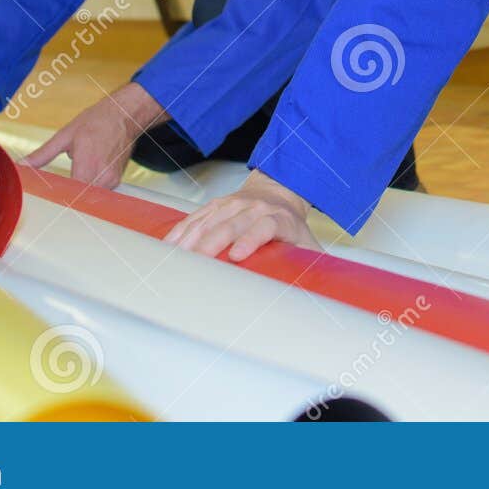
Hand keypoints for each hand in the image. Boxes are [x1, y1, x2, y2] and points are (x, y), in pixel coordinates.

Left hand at [22, 82, 165, 188]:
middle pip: (79, 197)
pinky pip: (99, 190)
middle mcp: (101, 175)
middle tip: (59, 185)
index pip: (69, 193)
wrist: (124, 115)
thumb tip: (23, 164)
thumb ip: (43, 154)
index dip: (58, 196)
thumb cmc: (97, 121)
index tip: (49, 195)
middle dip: (68, 192)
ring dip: (80, 188)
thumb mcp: (65, 134)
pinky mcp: (117, 180)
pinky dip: (92, 184)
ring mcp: (111, 179)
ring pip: (90, 196)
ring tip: (79, 169)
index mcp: (87, 164)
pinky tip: (90, 169)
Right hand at [163, 170, 317, 260]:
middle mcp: (254, 208)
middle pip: (231, 222)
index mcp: (278, 218)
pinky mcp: (215, 206)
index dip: (251, 238)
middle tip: (198, 262)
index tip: (238, 255)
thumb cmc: (290, 227)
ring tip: (177, 260)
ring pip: (210, 219)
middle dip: (214, 241)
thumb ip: (312, 266)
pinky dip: (182, 232)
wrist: (277, 195)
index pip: (264, 226)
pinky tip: (169, 248)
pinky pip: (196, 217)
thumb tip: (319, 293)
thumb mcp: (306, 244)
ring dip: (192, 238)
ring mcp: (232, 204)